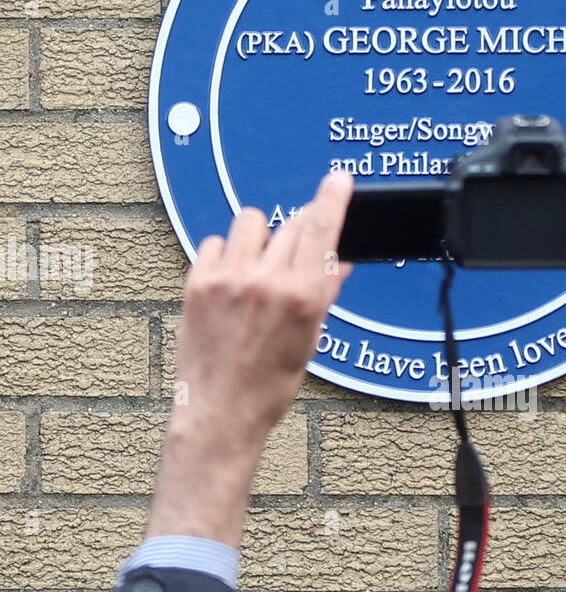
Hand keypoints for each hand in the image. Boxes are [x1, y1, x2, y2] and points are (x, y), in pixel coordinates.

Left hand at [146, 172, 352, 544]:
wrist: (220, 413)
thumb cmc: (270, 386)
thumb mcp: (309, 340)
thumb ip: (325, 293)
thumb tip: (341, 261)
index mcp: (301, 297)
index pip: (321, 230)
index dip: (333, 198)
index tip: (339, 178)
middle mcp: (265, 281)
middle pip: (290, 226)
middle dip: (297, 236)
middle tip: (292, 262)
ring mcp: (228, 279)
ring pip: (251, 223)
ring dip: (260, 238)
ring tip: (257, 269)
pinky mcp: (197, 283)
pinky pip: (215, 243)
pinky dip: (225, 255)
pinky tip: (230, 282)